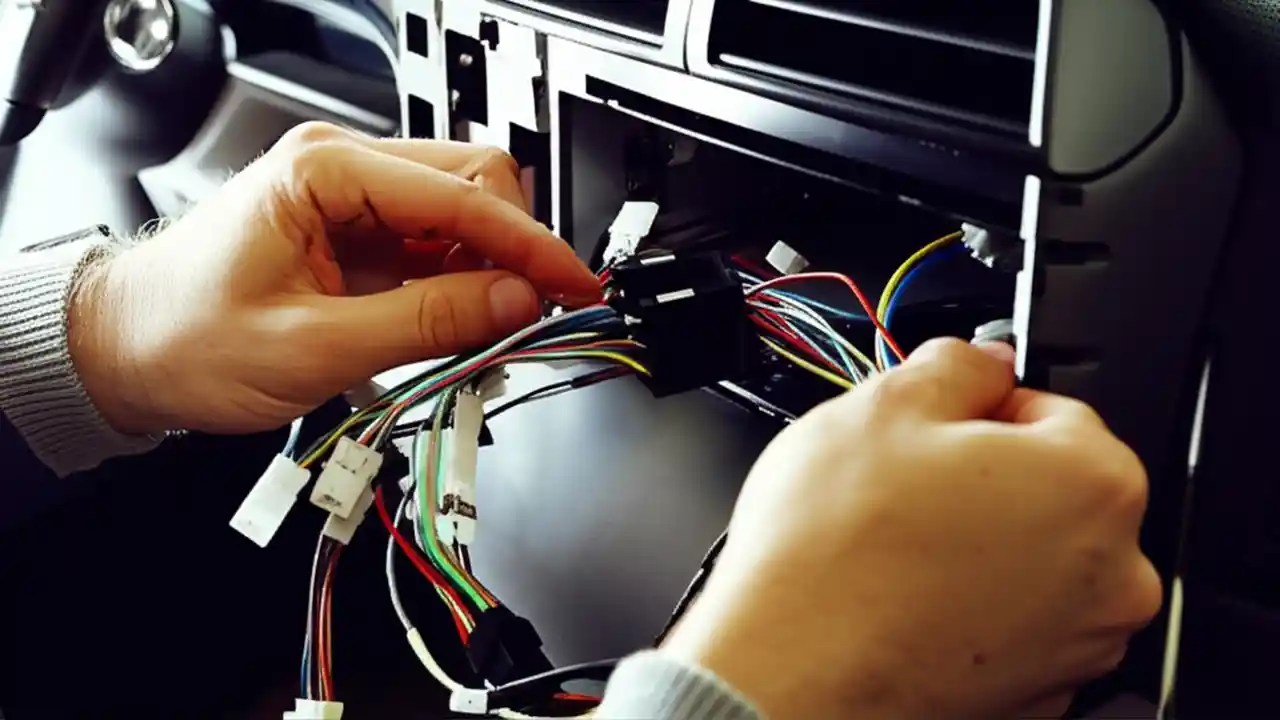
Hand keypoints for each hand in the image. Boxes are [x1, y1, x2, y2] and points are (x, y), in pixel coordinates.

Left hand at [69, 122, 599, 434]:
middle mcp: (343, 171)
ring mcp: (353, 202)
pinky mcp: (357, 236)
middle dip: (513, 252)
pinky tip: (461, 326)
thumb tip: (511, 303)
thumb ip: (425, 322)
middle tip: (531, 317)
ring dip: (488, 273)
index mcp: (324, 171)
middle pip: (474, 186)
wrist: (123, 352)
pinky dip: (461, 287)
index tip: (572, 285)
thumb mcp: (313, 345)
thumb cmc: (183, 336)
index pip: (462, 196)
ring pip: (461, 218)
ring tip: (489, 336)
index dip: (529, 246)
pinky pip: (435, 249)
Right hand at [663, 339, 1161, 719]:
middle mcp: (1111, 573)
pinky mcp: (1036, 695)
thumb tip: (981, 361)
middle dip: (986, 480)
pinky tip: (909, 598)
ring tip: (899, 548)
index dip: (983, 411)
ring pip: (1033, 562)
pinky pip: (1015, 626)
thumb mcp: (882, 406)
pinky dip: (974, 608)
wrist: (786, 676)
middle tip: (909, 489)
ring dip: (980, 546)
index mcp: (1093, 484)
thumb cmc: (833, 556)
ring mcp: (1077, 645)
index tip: (938, 431)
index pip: (1055, 410)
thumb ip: (956, 362)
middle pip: (1052, 491)